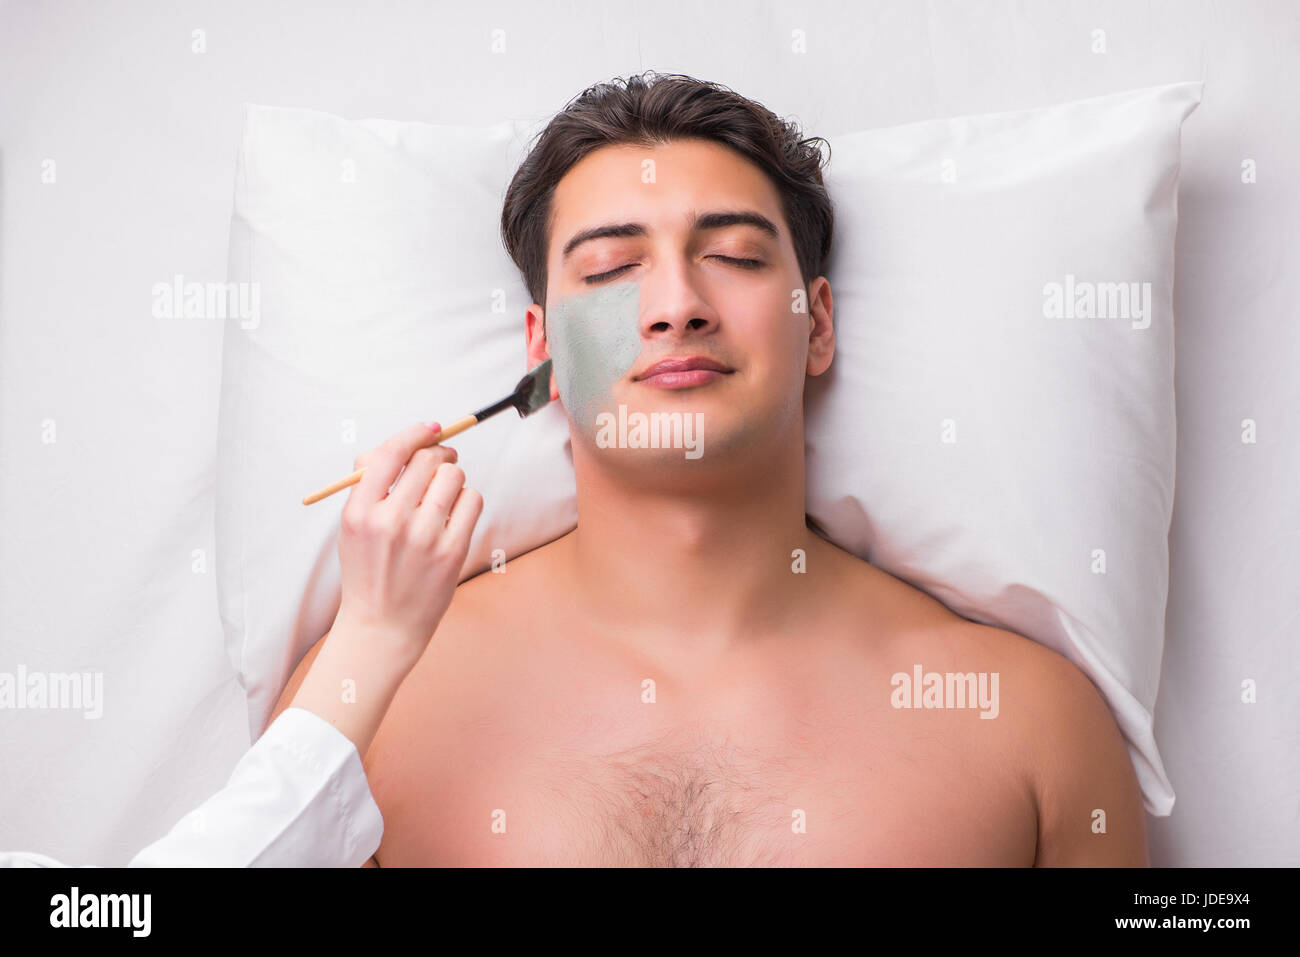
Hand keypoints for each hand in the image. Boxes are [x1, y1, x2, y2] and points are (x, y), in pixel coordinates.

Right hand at [335, 421, 483, 660]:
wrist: (381, 626)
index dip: (415, 434)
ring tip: (444, 494)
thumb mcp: (352, 526)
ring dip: (453, 477)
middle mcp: (390, 521)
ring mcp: (423, 537)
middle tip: (443, 459)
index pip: (391, 453)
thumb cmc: (368, 569)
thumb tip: (400, 445)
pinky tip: (455, 513)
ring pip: (454, 476)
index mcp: (359, 511)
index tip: (429, 429)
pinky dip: (467, 499)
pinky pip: (473, 500)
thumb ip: (370, 483)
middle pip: (428, 460)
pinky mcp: (452, 552)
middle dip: (440, 453)